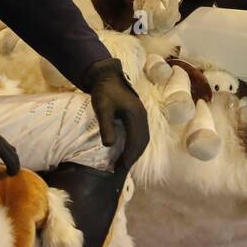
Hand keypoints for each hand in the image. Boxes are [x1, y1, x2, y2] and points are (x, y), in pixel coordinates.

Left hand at [84, 57, 148, 172]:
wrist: (108, 77)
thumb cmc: (104, 92)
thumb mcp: (102, 109)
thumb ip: (106, 126)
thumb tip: (109, 146)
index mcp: (135, 115)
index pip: (135, 141)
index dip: (129, 156)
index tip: (121, 167)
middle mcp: (142, 116)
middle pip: (142, 141)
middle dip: (133, 156)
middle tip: (122, 169)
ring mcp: (142, 115)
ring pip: (143, 138)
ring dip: (136, 151)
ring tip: (125, 163)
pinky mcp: (138, 115)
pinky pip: (141, 133)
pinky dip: (136, 144)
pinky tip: (128, 150)